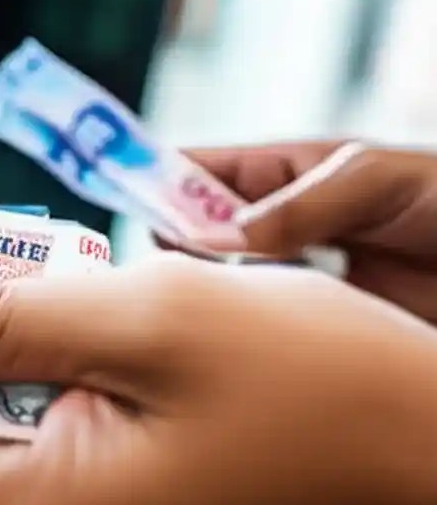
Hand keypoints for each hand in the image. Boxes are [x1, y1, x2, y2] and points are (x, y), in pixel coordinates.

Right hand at [182, 140, 436, 322]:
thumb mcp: (373, 181)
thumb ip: (296, 207)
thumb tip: (218, 236)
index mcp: (286, 172)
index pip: (203, 170)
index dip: (162, 183)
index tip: (131, 207)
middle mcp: (281, 223)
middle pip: (199, 232)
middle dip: (174, 245)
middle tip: (167, 266)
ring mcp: (295, 275)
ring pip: (224, 283)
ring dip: (209, 291)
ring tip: (201, 301)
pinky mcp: (312, 322)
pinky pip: (262, 326)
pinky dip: (243, 329)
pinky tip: (239, 334)